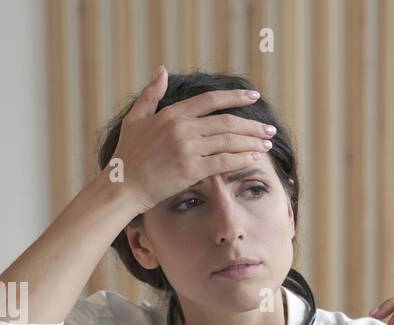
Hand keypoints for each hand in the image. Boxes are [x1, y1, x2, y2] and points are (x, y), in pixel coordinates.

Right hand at [112, 68, 277, 214]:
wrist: (124, 185)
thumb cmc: (129, 154)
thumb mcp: (136, 118)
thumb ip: (150, 94)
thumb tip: (161, 70)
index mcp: (172, 114)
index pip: (211, 100)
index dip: (235, 97)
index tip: (254, 97)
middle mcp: (182, 128)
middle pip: (227, 122)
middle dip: (252, 125)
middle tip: (269, 129)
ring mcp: (188, 149)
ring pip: (229, 141)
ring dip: (252, 142)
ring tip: (267, 143)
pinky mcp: (192, 169)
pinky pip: (224, 162)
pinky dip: (242, 159)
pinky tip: (254, 158)